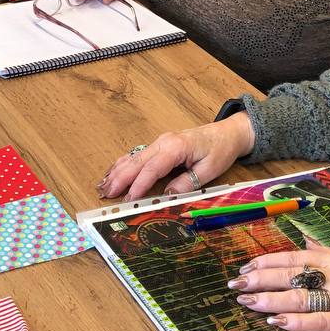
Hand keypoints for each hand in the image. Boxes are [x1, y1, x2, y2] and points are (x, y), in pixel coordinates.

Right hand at [97, 114, 255, 199]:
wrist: (226, 133)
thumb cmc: (219, 150)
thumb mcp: (210, 170)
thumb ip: (188, 182)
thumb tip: (168, 194)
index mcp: (175, 147)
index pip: (152, 168)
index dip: (139, 184)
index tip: (129, 198)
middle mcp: (162, 142)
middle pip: (136, 162)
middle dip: (120, 178)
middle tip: (106, 193)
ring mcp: (158, 142)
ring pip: (133, 157)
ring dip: (117, 172)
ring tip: (103, 186)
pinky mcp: (158, 146)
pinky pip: (136, 155)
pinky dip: (123, 165)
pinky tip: (113, 173)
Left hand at [229, 240, 329, 330]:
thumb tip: (308, 243)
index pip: (293, 257)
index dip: (266, 262)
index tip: (246, 266)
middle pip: (288, 275)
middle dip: (259, 279)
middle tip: (235, 285)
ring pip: (297, 297)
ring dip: (269, 300)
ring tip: (247, 302)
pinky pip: (318, 322)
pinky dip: (296, 323)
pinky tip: (277, 323)